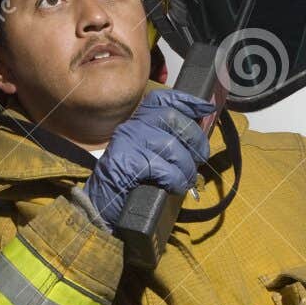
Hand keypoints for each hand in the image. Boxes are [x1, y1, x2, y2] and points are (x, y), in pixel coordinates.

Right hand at [83, 88, 213, 231]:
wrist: (100, 205)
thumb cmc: (129, 182)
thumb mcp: (147, 154)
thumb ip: (167, 141)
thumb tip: (198, 138)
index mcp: (136, 122)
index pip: (162, 99)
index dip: (187, 101)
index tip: (206, 108)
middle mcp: (131, 127)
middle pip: (172, 118)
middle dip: (195, 138)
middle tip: (200, 158)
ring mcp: (128, 143)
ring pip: (171, 146)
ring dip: (186, 166)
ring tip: (187, 180)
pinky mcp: (128, 163)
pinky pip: (164, 168)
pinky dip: (176, 180)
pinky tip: (175, 187)